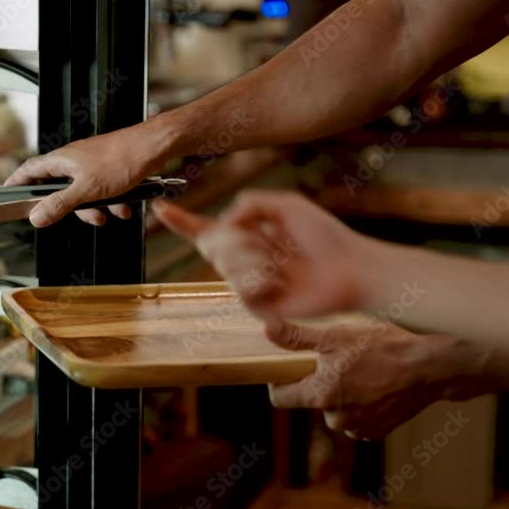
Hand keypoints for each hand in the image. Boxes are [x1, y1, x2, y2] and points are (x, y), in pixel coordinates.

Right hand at [3, 122, 171, 227]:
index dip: (16, 183)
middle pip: (59, 190)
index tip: (9, 196)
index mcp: (61, 161)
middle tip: (84, 216)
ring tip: (110, 212)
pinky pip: (102, 192)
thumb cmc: (121, 159)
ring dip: (97, 208)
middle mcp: (73, 161)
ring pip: (83, 194)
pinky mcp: (107, 171)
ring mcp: (90, 166)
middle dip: (73, 208)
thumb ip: (59, 205)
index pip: (29, 171)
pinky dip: (112, 202)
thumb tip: (36, 216)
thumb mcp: (86, 190)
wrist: (152, 149)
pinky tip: (123, 206)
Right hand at [153, 190, 376, 321]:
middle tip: (267, 242)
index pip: (207, 230)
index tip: (159, 209)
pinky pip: (240, 286)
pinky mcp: (257, 306)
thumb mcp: (286, 204)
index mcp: (248, 235)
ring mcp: (248, 283)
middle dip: (235, 238)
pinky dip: (262, 278)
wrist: (350, 270)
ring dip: (254, 258)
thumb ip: (248, 203)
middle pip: (212, 243)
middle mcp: (244, 260)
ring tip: (283, 265)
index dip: (182, 221)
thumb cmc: (324, 237)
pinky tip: (283, 283)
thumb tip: (223, 224)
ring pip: (225, 264)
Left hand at [265, 319, 483, 438]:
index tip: (289, 367)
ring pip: (336, 410)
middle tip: (337, 360)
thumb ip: (298, 337)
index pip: (280, 398)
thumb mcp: (336, 336)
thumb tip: (267, 329)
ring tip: (361, 370)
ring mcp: (358, 428)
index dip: (279, 381)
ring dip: (342, 394)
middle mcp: (336, 418)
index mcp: (320, 396)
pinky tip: (376, 385)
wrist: (430, 368)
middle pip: (311, 401)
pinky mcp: (378, 432)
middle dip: (319, 383)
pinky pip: (358, 418)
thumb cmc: (384, 348)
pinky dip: (362, 404)